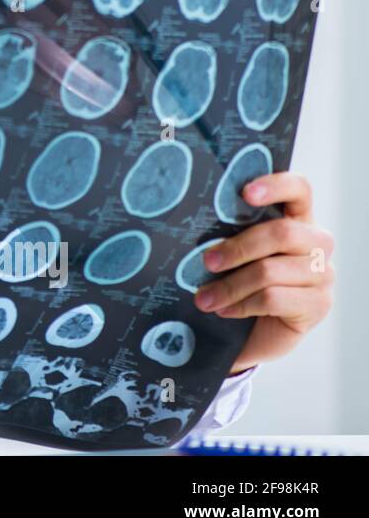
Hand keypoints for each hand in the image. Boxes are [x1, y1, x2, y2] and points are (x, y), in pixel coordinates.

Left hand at [195, 173, 333, 374]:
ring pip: (271, 271)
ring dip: (230, 286)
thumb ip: (231, 233)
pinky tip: (223, 310)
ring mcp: (323, 274)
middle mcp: (317, 242)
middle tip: (207, 261)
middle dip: (237, 248)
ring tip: (203, 298)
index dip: (276, 186)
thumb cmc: (241, 281)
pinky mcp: (318, 305)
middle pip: (283, 233)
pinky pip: (273, 299)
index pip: (299, 190)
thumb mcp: (236, 253)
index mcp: (297, 218)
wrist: (254, 331)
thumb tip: (194, 226)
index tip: (245, 193)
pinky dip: (241, 305)